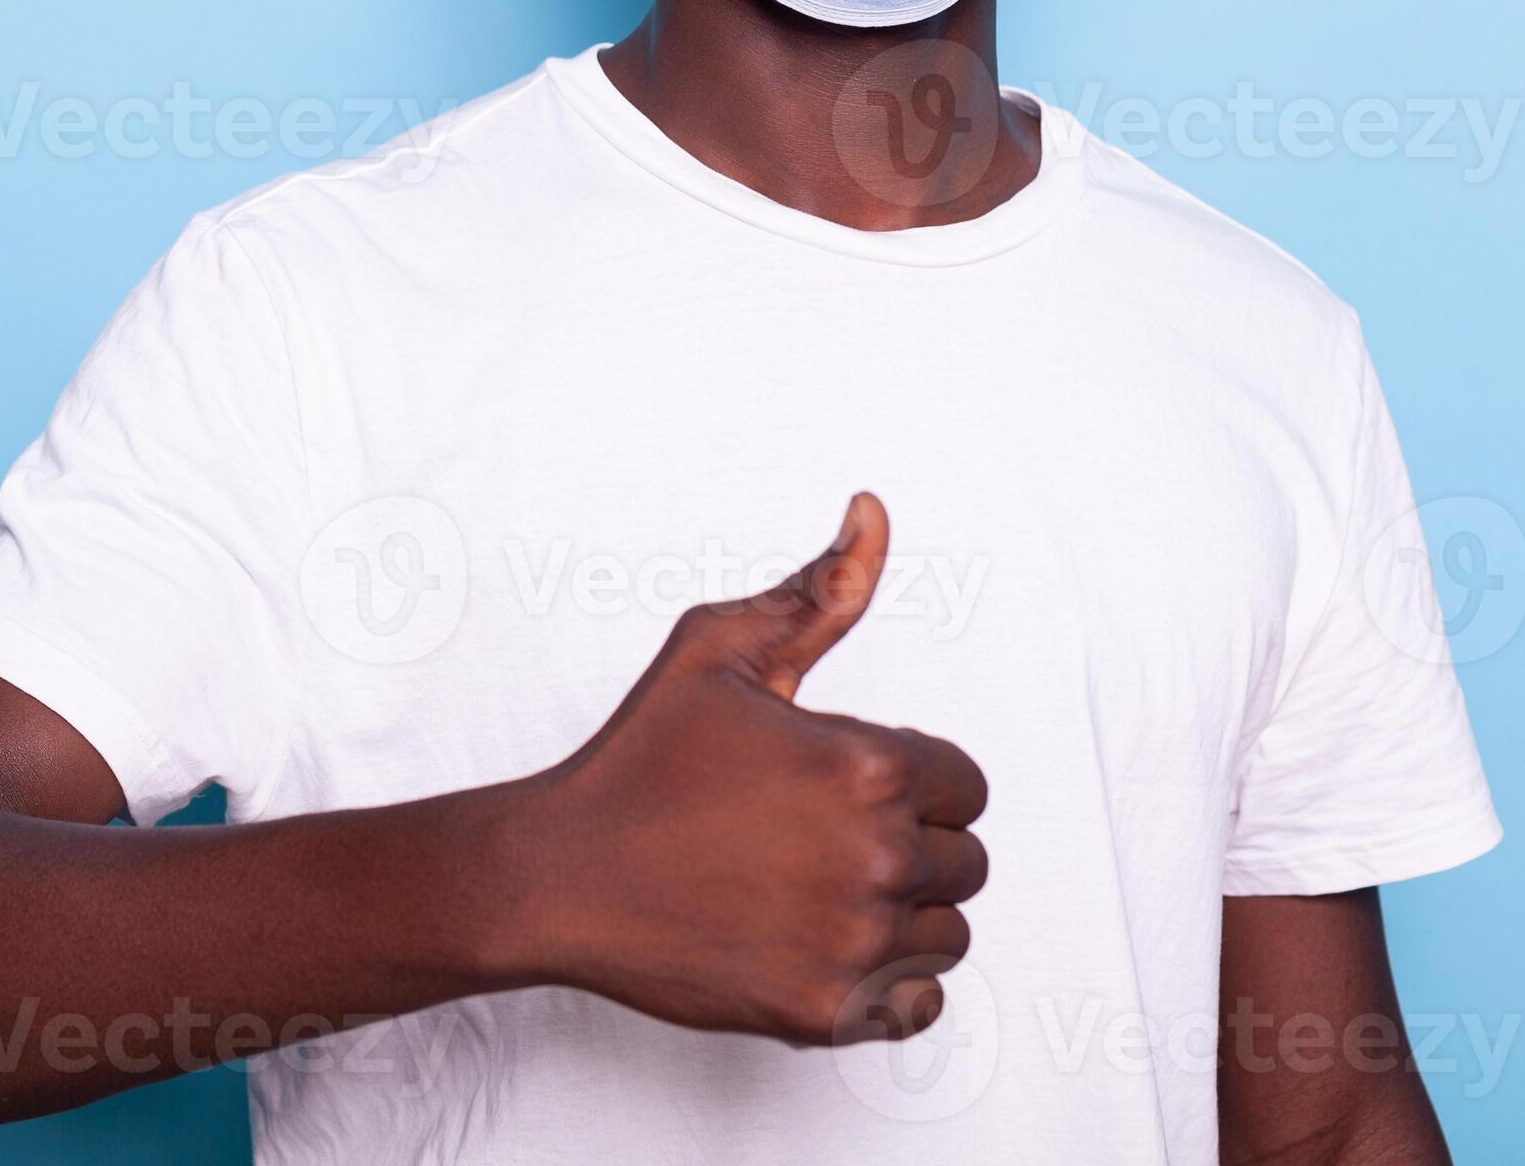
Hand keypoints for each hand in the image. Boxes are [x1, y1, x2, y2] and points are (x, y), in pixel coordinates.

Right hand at [512, 493, 989, 1044]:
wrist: (558, 876)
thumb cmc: (638, 761)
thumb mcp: (718, 650)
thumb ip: (818, 591)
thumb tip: (872, 512)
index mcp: (866, 766)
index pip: (965, 783)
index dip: (910, 781)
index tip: (843, 788)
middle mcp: (876, 856)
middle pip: (966, 859)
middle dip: (911, 845)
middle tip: (823, 840)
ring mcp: (855, 943)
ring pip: (949, 932)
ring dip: (904, 914)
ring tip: (821, 891)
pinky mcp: (830, 1011)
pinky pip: (921, 1006)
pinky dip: (893, 987)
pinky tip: (831, 947)